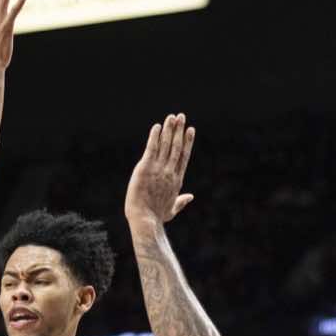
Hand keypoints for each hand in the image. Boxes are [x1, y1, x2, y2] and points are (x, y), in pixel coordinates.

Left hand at [125, 113, 196, 227]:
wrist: (145, 219)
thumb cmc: (157, 217)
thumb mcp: (172, 209)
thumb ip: (181, 201)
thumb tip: (190, 197)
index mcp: (176, 180)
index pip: (184, 156)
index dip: (187, 142)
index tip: (190, 130)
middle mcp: (169, 172)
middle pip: (176, 147)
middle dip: (179, 130)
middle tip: (181, 116)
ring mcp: (158, 169)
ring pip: (165, 145)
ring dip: (169, 129)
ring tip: (172, 117)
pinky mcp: (145, 168)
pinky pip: (151, 148)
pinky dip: (154, 136)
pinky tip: (157, 126)